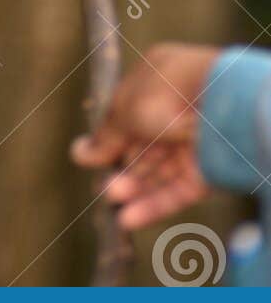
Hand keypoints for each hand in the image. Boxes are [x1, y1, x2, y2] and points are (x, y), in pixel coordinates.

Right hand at [70, 43, 218, 228]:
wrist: (222, 104)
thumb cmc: (169, 92)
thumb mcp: (125, 109)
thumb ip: (105, 134)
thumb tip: (79, 153)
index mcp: (155, 83)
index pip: (127, 117)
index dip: (110, 141)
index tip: (92, 160)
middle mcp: (174, 112)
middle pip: (141, 149)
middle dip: (120, 170)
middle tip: (102, 188)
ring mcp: (191, 142)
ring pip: (156, 172)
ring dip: (133, 189)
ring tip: (112, 200)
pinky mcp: (206, 172)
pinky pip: (176, 190)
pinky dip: (153, 205)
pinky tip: (128, 218)